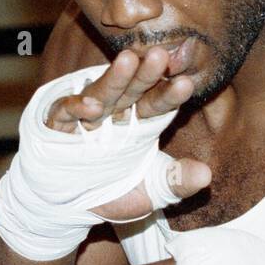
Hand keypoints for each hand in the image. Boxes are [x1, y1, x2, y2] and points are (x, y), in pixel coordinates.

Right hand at [46, 48, 208, 220]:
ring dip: (115, 77)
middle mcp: (114, 115)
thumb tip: (207, 175)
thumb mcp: (149, 192)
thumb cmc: (110, 194)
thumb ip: (175, 182)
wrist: (66, 209)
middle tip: (161, 55)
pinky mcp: (57, 125)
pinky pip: (65, 111)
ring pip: (102, 92)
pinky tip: (91, 106)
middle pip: (132, 91)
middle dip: (146, 74)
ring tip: (128, 59)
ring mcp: (85, 118)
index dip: (169, 95)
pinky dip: (76, 106)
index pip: (156, 105)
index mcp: (138, 125)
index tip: (186, 83)